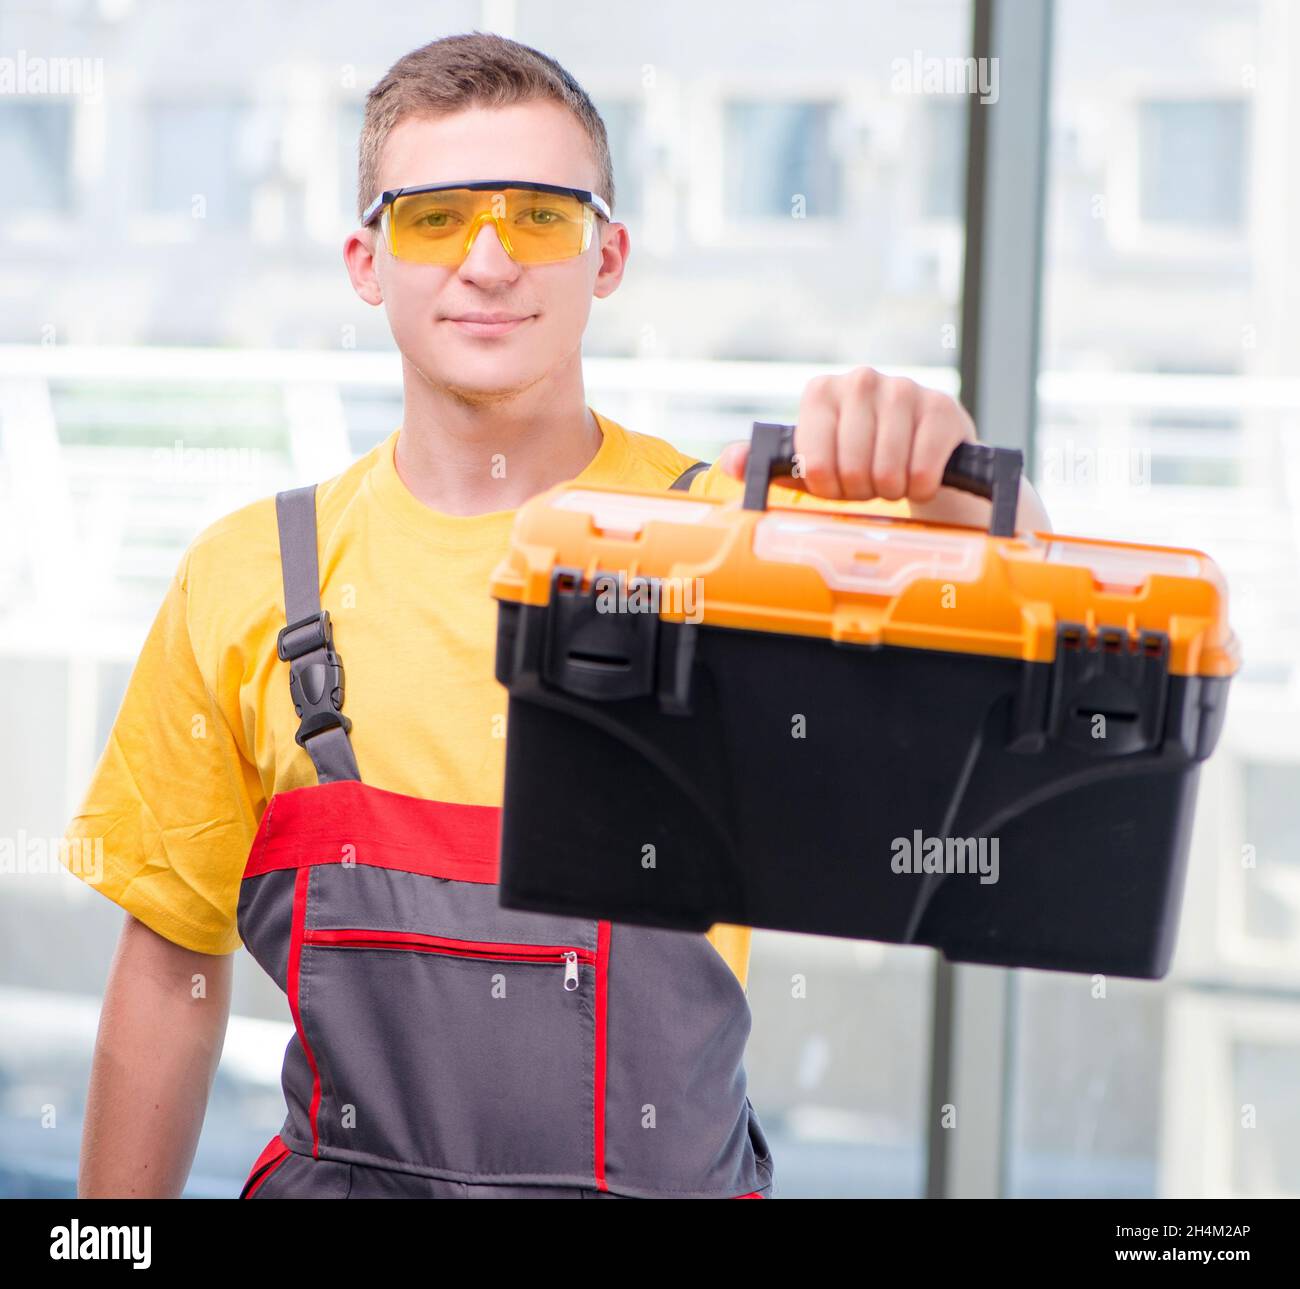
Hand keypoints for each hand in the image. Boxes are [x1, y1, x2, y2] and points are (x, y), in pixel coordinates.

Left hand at [717, 366, 1049, 530]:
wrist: (920, 452)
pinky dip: (921, 486)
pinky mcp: (942, 407)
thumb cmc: (856, 458)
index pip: (815, 460)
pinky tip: (919, 478)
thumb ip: (767, 462)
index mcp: (821, 392)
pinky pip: (924, 468)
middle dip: (860, 491)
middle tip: (866, 486)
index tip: (834, 486)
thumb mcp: (810, 462)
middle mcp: (861, 380)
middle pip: (852, 469)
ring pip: (888, 471)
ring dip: (890, 490)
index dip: (827, 486)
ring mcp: (905, 389)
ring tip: (890, 481)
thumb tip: (731, 465)